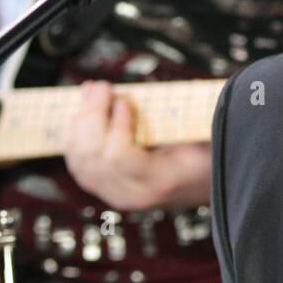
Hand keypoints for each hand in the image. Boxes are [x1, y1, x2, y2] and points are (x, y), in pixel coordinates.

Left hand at [63, 80, 212, 211]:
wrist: (206, 183)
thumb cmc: (208, 155)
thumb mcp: (205, 135)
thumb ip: (180, 117)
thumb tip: (146, 94)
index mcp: (161, 181)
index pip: (120, 158)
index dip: (117, 126)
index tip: (125, 101)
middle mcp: (134, 194)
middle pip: (94, 157)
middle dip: (92, 116)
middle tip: (101, 87)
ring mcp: (117, 195)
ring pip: (80, 161)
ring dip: (80, 123)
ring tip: (91, 94)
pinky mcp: (107, 189)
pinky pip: (79, 165)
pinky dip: (74, 137)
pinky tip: (82, 115)